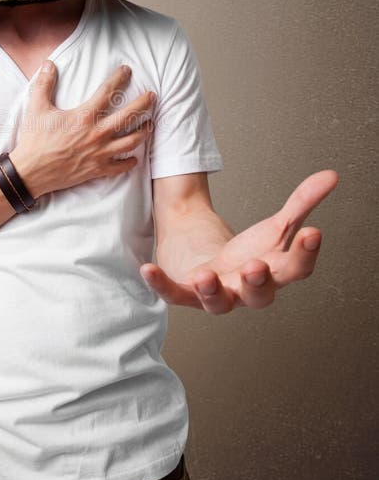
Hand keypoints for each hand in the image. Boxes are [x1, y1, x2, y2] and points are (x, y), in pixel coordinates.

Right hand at [9, 61, 154, 198]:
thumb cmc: (34, 140)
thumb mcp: (36, 108)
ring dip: (144, 132)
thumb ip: (44, 83)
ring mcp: (99, 153)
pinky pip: (121, 167)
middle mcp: (97, 134)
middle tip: (152, 96)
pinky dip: (131, 162)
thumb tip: (49, 63)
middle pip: (129, 116)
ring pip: (131, 141)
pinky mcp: (97, 169)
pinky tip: (135, 157)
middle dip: (144, 104)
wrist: (31, 172)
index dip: (119, 78)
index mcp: (84, 116)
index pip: (107, 92)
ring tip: (151, 124)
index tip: (127, 70)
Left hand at [140, 169, 338, 311]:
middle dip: (257, 282)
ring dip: (212, 291)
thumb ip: (302, 203)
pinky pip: (173, 293)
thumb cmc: (246, 250)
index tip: (313, 232)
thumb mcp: (274, 225)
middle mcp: (246, 289)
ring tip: (205, 275)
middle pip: (259, 295)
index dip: (305, 253)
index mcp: (274, 272)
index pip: (296, 269)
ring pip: (217, 303)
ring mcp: (215, 294)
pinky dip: (161, 285)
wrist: (205, 254)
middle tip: (254, 266)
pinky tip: (148, 270)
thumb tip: (331, 176)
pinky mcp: (185, 292)